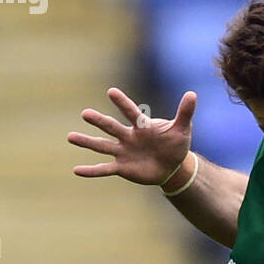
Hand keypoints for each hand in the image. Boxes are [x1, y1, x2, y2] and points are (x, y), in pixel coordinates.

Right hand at [68, 87, 196, 186]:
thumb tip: (192, 94)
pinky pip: (105, 169)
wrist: (172, 166)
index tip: (112, 92)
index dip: (123, 104)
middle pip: (112, 127)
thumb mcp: (182, 130)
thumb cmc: (175, 144)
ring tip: (70, 137)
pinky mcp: (122, 168)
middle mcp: (128, 137)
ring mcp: (123, 152)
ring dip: (87, 142)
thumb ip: (185, 113)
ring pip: (102, 146)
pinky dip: (92, 171)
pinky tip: (76, 170)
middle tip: (85, 114)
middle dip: (100, 121)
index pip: (131, 113)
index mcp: (141, 126)